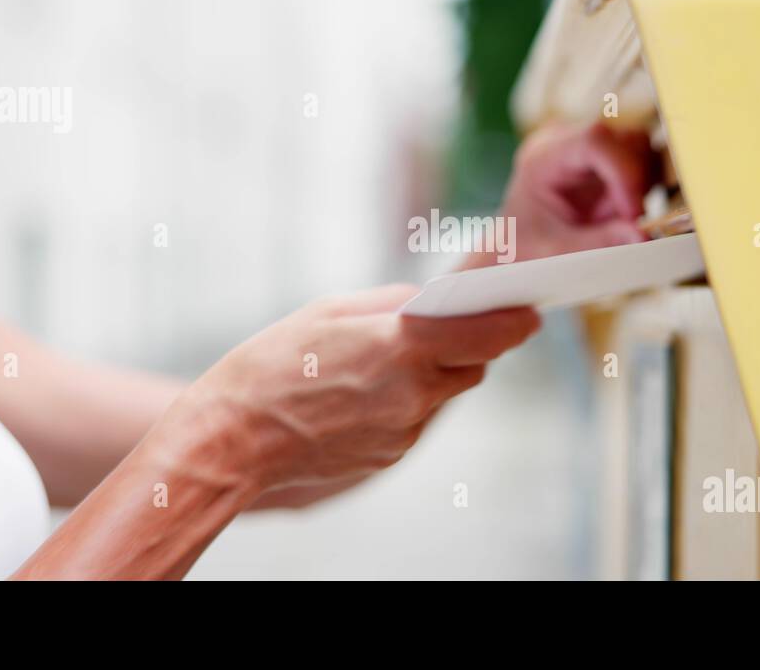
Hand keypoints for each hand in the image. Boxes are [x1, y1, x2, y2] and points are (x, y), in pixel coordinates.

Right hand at [165, 284, 539, 497]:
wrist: (233, 439)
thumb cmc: (272, 366)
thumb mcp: (331, 310)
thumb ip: (392, 304)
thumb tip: (430, 303)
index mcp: (402, 349)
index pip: (489, 334)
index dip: (513, 319)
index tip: (526, 308)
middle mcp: (413, 395)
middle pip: (474, 365)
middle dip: (470, 342)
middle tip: (453, 322)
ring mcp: (404, 433)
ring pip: (444, 394)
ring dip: (436, 372)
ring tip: (390, 357)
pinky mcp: (389, 456)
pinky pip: (416, 419)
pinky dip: (407, 400)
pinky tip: (366, 390)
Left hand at [487, 122, 660, 264]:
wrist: (514, 246)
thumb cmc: (526, 248)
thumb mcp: (558, 252)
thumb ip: (599, 242)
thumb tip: (644, 234)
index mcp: (542, 158)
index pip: (595, 141)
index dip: (624, 173)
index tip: (632, 213)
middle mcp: (563, 141)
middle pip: (622, 139)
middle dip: (636, 182)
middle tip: (629, 222)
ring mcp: (584, 146)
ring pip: (637, 146)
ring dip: (642, 183)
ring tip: (621, 216)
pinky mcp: (602, 158)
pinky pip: (638, 160)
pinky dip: (641, 186)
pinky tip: (622, 210)